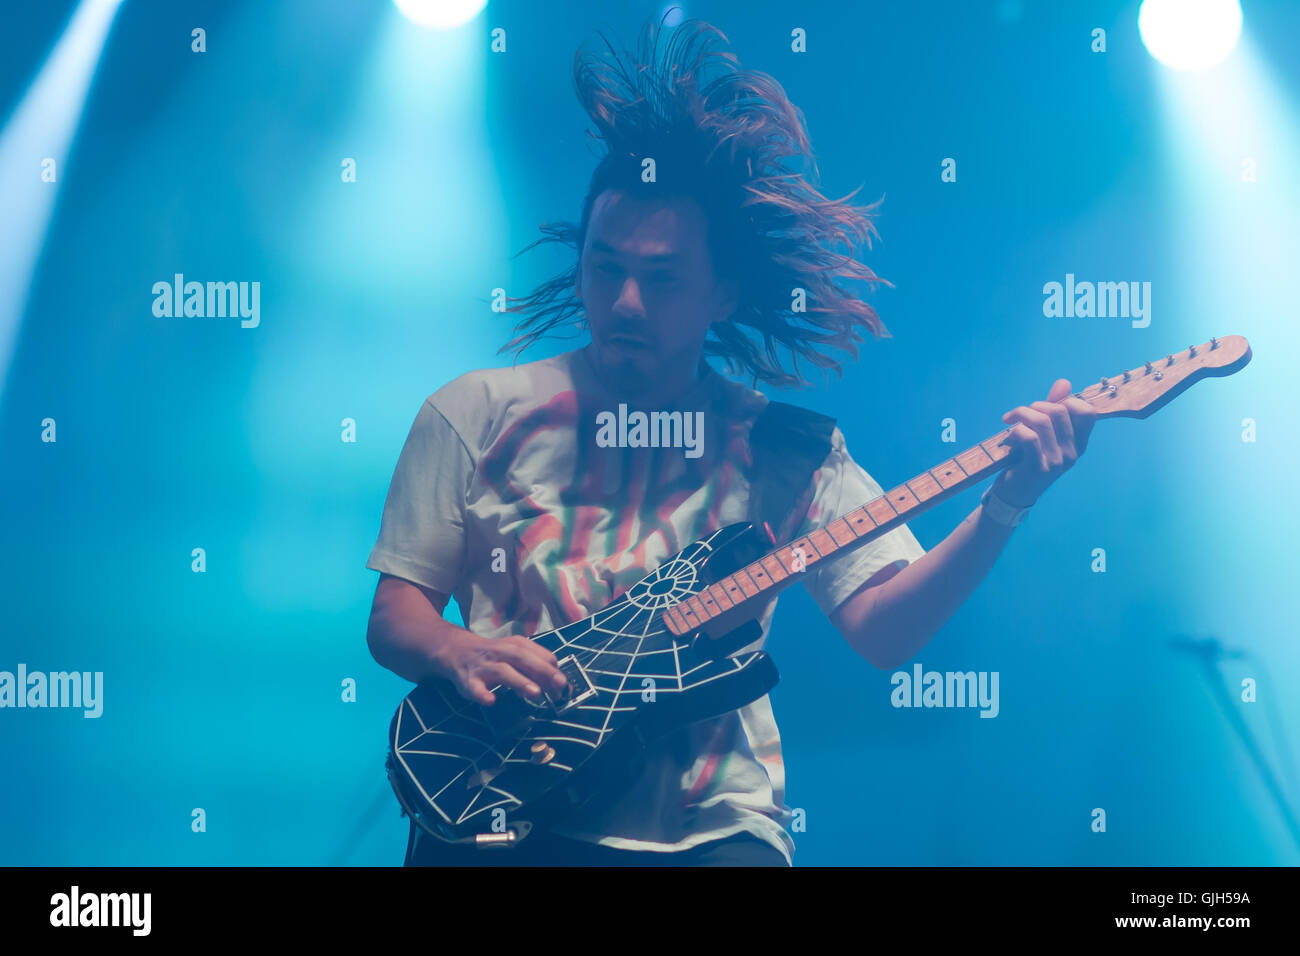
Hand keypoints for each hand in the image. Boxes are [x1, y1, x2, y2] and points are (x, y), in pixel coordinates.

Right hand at [436, 631, 568, 706]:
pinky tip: (491, 700)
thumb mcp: (516, 655)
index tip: (564, 686)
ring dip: (520, 682)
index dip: (554, 670)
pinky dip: (482, 694)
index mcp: (516, 645)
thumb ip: (537, 668)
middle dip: (543, 672)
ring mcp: (484, 666)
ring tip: (535, 694)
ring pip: (503, 671)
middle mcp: (501, 652)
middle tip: (559, 686)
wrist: (456, 651)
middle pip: (524, 659)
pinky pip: (475, 687)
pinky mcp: (468, 679)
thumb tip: (561, 686)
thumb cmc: (494, 655)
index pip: (540, 654)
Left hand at [994, 379, 1096, 507]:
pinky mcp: (1039, 468)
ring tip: (1010, 422)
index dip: (1067, 401)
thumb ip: (1053, 409)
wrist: (1013, 494)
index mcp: (1078, 443)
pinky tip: (1008, 439)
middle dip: (1036, 405)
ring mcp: (1058, 461)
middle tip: (1020, 415)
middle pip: (1060, 410)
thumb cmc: (1027, 460)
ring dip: (1021, 414)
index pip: (1088, 412)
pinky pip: (1029, 436)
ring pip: (1042, 420)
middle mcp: (1073, 452)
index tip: (1046, 408)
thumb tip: (1064, 382)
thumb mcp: (1043, 434)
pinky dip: (1015, 431)